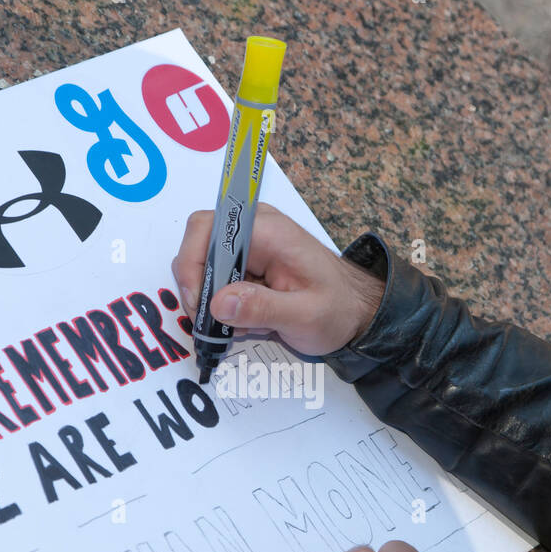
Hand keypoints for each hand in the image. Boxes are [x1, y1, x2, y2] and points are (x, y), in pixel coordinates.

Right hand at [170, 204, 383, 356]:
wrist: (357, 310)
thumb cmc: (338, 309)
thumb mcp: (304, 316)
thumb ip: (262, 308)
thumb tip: (218, 302)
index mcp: (269, 231)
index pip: (208, 229)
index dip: (193, 264)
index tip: (201, 302)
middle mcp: (255, 229)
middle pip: (199, 243)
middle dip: (200, 285)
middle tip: (212, 319)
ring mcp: (250, 244)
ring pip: (205, 263)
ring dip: (213, 298)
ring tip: (242, 322)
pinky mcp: (249, 261)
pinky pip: (219, 277)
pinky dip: (225, 303)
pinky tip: (250, 319)